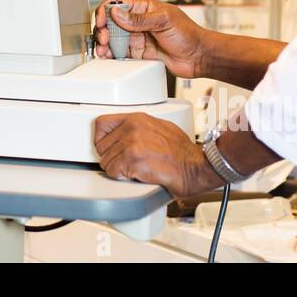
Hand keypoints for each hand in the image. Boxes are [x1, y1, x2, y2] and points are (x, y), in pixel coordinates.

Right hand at [92, 0, 205, 78]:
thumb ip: (139, 18)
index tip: (101, 20)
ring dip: (105, 43)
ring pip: (115, 38)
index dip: (106, 11)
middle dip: (103, 29)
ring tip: (103, 50)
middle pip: (112, 22)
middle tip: (103, 39)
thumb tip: (117, 13)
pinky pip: (122, 52)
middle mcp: (139, 22)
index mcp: (145, 8)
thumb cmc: (189, 34)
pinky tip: (109, 57)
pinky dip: (113, 55)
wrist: (199, 57)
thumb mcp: (164, 21)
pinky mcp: (140, 53)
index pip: (118, 4)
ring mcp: (139, 37)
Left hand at [93, 112, 221, 197]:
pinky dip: (120, 178)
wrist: (196, 167)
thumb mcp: (160, 128)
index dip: (102, 139)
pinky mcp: (132, 160)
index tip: (107, 147)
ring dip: (116, 169)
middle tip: (125, 163)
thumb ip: (140, 128)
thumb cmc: (183, 153)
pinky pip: (112, 172)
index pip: (101, 124)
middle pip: (101, 145)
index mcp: (137, 118)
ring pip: (105, 161)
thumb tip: (126, 134)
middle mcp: (132, 128)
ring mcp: (131, 143)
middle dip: (110, 157)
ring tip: (134, 169)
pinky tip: (134, 175)